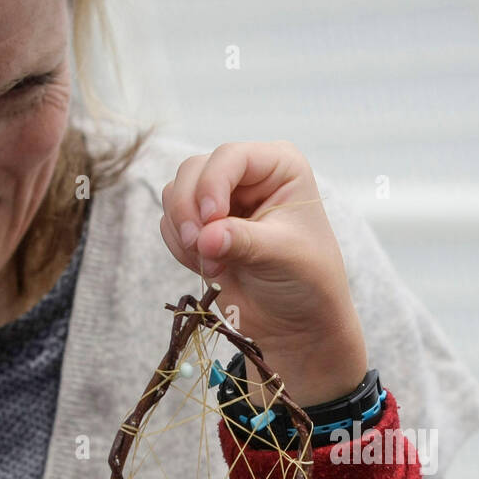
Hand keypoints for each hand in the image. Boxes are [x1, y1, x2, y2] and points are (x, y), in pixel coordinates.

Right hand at [159, 141, 368, 404]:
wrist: (297, 322)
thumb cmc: (307, 281)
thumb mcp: (282, 256)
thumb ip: (242, 241)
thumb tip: (203, 238)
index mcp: (279, 166)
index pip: (230, 157)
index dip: (212, 184)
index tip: (211, 220)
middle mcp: (247, 175)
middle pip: (192, 171)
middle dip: (190, 212)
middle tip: (202, 249)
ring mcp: (222, 199)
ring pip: (175, 195)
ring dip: (186, 234)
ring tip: (215, 267)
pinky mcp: (203, 227)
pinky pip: (171, 225)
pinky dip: (182, 248)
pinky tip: (210, 269)